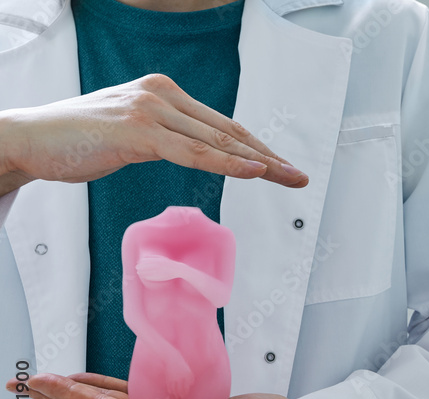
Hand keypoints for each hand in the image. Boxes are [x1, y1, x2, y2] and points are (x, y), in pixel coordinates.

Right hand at [0, 73, 307, 187]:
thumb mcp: (133, 134)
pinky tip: (254, 171)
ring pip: (217, 142)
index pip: (222, 124)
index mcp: (164, 91)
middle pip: (228, 132)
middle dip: (268, 156)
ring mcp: (151, 111)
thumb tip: (197, 153)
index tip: (282, 166)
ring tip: (287, 177)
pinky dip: (227, 164)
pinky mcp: (138, 132)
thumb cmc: (79, 139)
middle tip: (298, 175)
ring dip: (259, 163)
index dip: (257, 147)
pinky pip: (193, 153)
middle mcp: (162, 94)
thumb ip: (166, 138)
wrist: (30, 140)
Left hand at [135, 255, 182, 283]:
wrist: (178, 269)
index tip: (138, 264)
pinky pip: (151, 277)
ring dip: (142, 273)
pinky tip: (144, 276)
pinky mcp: (160, 277)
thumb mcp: (162, 258)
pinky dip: (146, 277)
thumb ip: (153, 257)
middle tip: (137, 268)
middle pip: (146, 267)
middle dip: (140, 268)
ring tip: (139, 273)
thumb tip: (143, 257)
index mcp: (158, 260)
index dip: (141, 263)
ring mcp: (159, 272)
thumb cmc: (168, 263)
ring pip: (148, 272)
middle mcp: (159, 266)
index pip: (147, 261)